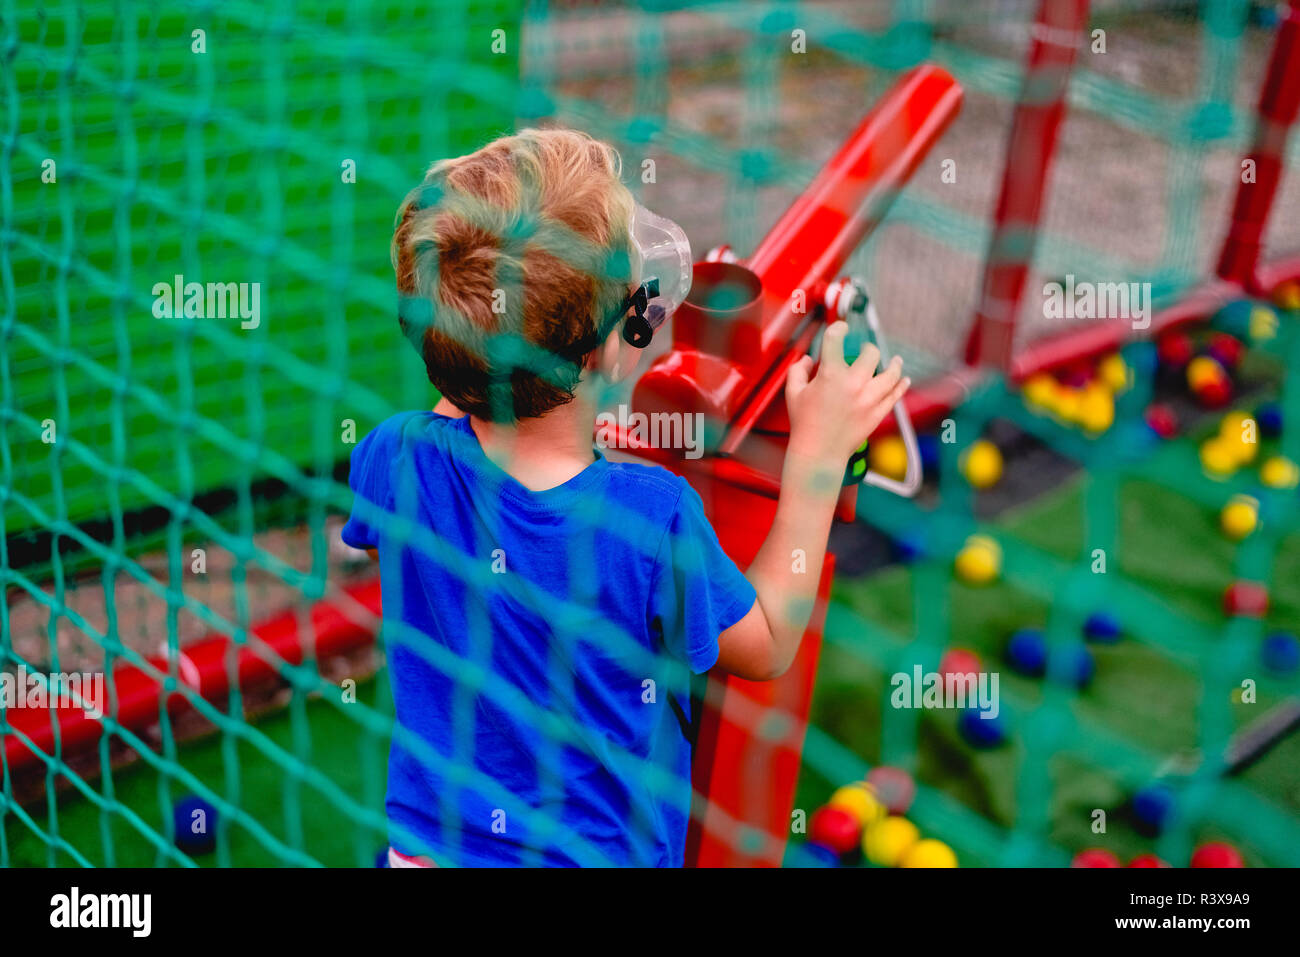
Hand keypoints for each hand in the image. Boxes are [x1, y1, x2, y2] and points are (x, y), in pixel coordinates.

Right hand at [784, 320, 909, 466]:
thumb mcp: (793, 393)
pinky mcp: (877, 413)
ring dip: (893, 365)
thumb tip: (808, 359)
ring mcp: (868, 399)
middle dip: (867, 349)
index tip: (841, 328)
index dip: (839, 329)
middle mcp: (853, 383)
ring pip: (890, 374)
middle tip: (865, 351)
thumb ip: (799, 370)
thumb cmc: (804, 423)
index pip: (836, 339)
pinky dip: (901, 385)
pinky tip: (904, 379)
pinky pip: (895, 395)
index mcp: (830, 375)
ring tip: (896, 361)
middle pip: (870, 353)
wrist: (819, 453)